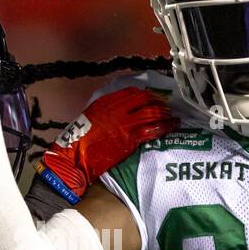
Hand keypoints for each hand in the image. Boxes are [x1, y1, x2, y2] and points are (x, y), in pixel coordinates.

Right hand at [38, 87, 178, 202]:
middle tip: (165, 107)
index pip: (132, 92)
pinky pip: (153, 129)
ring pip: (152, 112)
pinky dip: (166, 126)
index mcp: (106, 102)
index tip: (152, 99)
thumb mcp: (91, 118)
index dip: (146, 95)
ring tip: (171, 116)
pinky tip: (173, 125)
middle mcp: (118, 108)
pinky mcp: (131, 138)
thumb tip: (119, 114)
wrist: (76, 157)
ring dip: (165, 113)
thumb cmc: (80, 141)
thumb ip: (106, 113)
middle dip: (158, 102)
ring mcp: (126, 123)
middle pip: (145, 99)